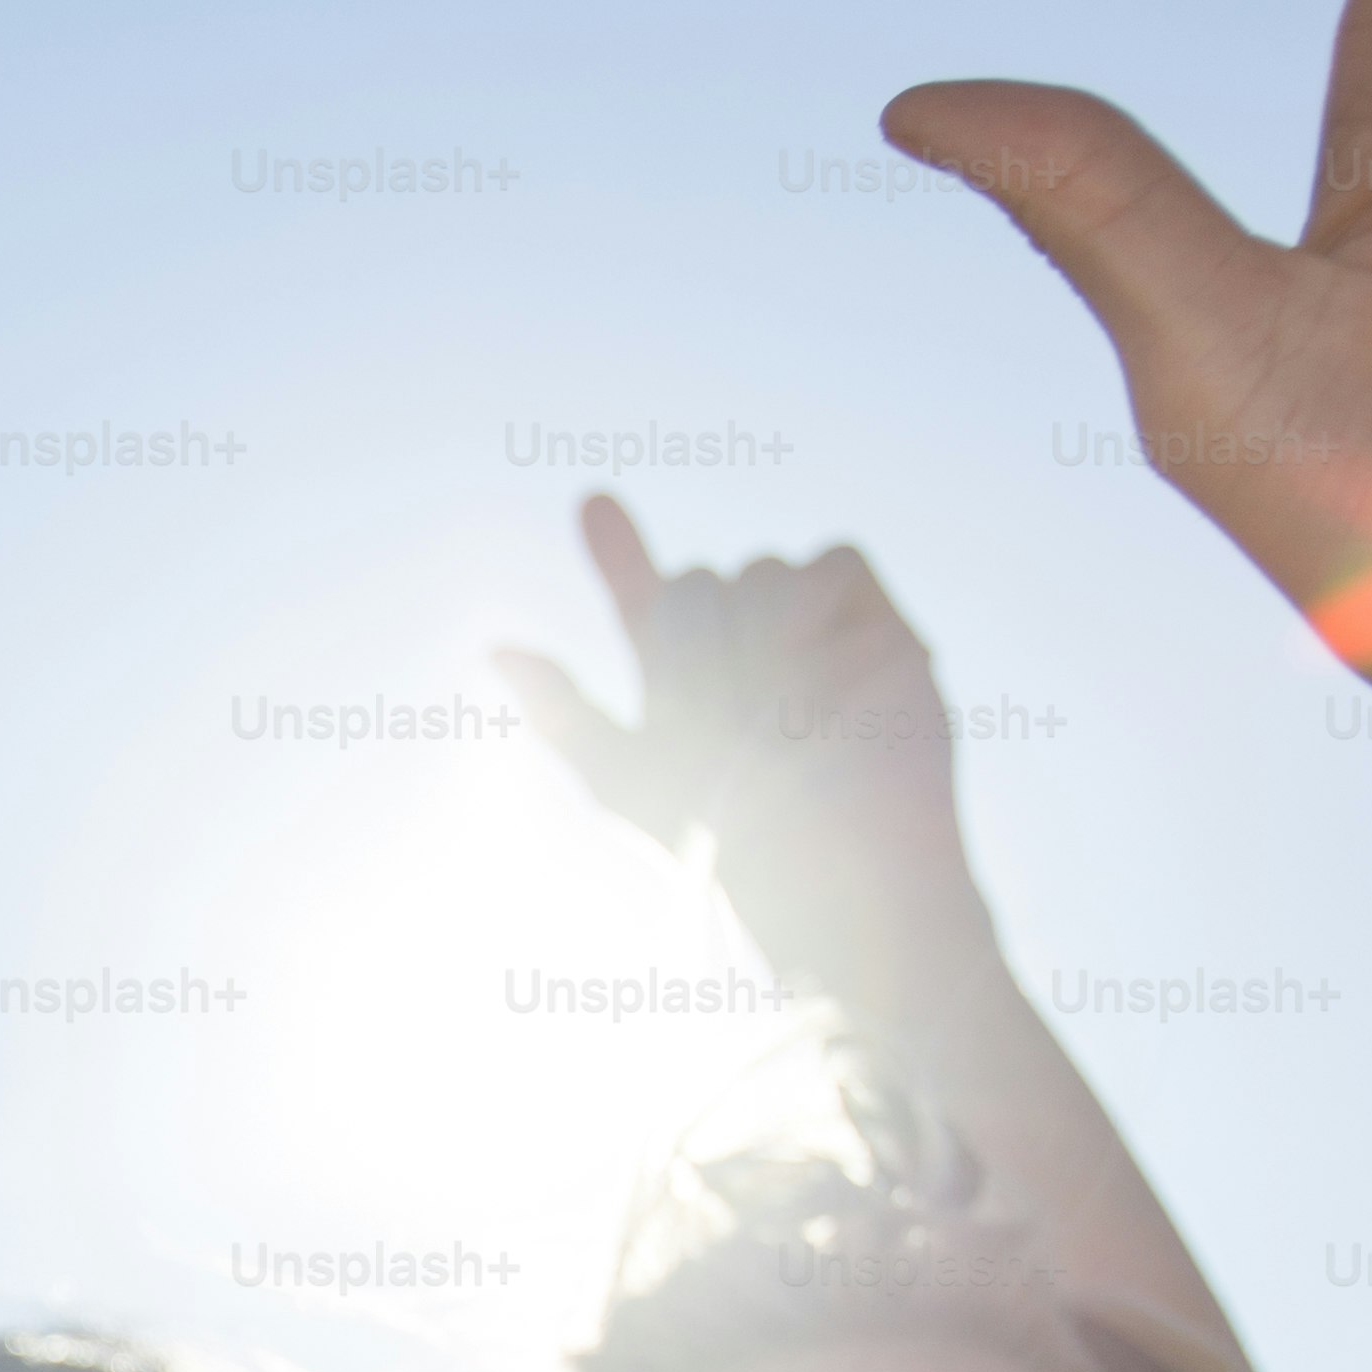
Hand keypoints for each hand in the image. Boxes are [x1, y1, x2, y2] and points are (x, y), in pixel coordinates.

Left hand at [498, 497, 987, 1002]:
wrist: (835, 866)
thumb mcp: (628, 781)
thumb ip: (566, 713)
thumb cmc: (732, 845)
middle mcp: (750, 654)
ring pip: (756, 568)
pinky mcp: (877, 625)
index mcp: (687, 686)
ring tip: (775, 711)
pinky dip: (811, 601)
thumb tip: (495, 650)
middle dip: (692, 645)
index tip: (592, 505)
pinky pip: (832, 559)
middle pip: (695, 585)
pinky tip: (813, 658)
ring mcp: (814, 637)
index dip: (618, 551)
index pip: (649, 603)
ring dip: (752, 637)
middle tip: (719, 717)